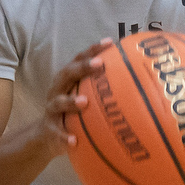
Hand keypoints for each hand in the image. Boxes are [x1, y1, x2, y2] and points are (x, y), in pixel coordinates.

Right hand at [37, 38, 113, 158]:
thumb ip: (102, 90)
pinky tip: (74, 141)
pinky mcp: (49, 129)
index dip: (92, 50)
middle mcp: (57, 90)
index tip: (110, 43)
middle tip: (99, 64)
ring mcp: (52, 109)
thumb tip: (137, 83)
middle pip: (67, 74)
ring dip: (71, 101)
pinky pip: (56, 133)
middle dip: (82, 67)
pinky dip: (65, 137)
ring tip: (84, 102)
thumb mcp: (85, 98)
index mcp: (68, 80)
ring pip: (58, 102)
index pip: (79, 60)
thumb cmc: (73, 112)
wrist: (46, 136)